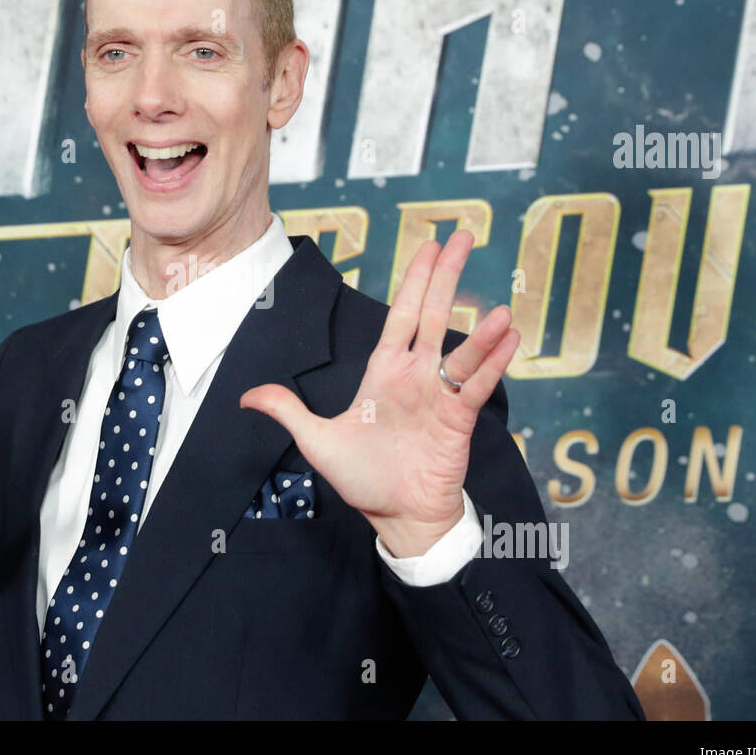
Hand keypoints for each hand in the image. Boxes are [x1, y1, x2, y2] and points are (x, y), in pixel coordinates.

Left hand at [239, 231, 518, 557]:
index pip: (402, 315)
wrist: (397, 518)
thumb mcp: (316, 441)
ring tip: (499, 309)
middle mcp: (416, 376)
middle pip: (434, 315)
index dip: (415, 280)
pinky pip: (475, 385)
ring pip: (461, 351)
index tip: (431, 247)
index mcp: (384, 373)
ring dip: (480, 330)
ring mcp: (439, 396)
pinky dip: (493, 363)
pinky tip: (509, 338)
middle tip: (465, 236)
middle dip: (447, 276)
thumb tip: (246, 397)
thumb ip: (288, 410)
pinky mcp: (457, 420)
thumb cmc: (363, 479)